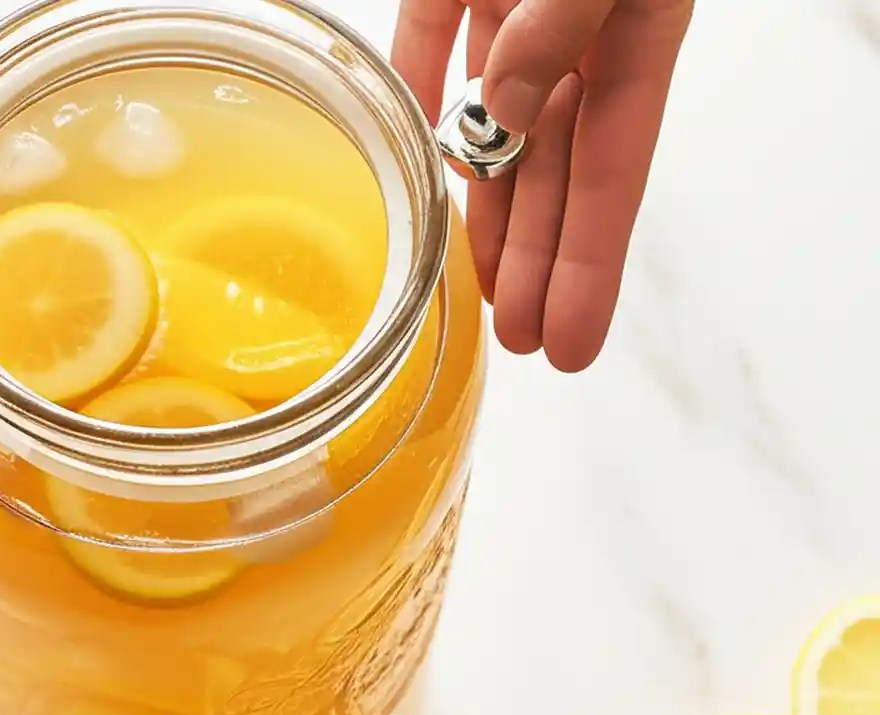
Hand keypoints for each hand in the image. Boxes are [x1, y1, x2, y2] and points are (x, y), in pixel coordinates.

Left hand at [393, 0, 691, 370]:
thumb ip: (566, 19)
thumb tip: (509, 106)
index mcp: (638, 30)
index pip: (612, 171)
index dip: (589, 266)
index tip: (572, 341)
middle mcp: (576, 30)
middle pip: (551, 167)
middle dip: (534, 258)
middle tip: (518, 338)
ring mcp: (516, 0)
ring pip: (495, 119)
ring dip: (484, 202)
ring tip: (474, 283)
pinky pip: (432, 36)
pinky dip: (418, 91)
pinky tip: (416, 155)